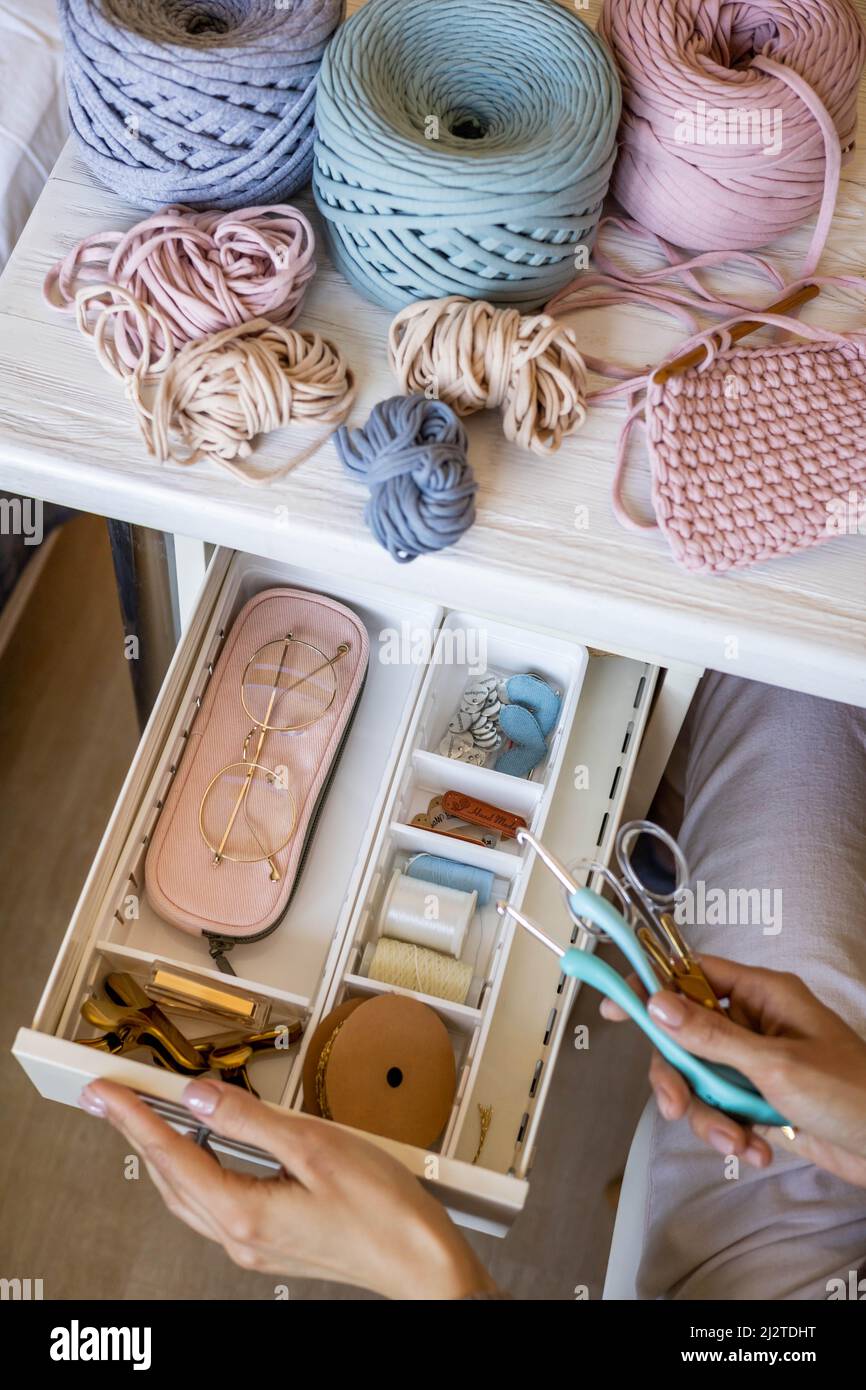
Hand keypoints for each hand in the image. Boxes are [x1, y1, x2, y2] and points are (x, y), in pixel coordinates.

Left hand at [79, 1078, 495, 1299]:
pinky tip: (206, 1150)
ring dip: (163, 1154)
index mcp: (245, 1213)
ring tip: (146, 1117)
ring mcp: (254, 1244)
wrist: (421, 1262)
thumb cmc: (384, 1212)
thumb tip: (200, 1098)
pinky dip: (195, 1170)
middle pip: (170, 1178)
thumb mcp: (317, 1147)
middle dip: (137, 1134)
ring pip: (188, 1195)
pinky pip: (214, 1203)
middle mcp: (240, 1235)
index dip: (133, 1119)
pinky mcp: (271, 1242)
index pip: (171, 1157)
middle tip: (111, 1099)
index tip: (105, 1093)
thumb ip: (252, 1120)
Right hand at [601, 956, 865, 1186]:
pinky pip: (723, 1110)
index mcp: (762, 995)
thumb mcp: (775, 1064)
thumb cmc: (850, 1093)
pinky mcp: (761, 1101)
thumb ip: (711, 1036)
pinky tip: (758, 1151)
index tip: (615, 1006)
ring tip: (737, 1144)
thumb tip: (657, 1004)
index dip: (652, 986)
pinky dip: (733, 1134)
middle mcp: (754, 1024)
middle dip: (679, 1077)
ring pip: (700, 1080)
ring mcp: (756, 1064)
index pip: (693, 975)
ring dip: (711, 1117)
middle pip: (686, 1037)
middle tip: (674, 1106)